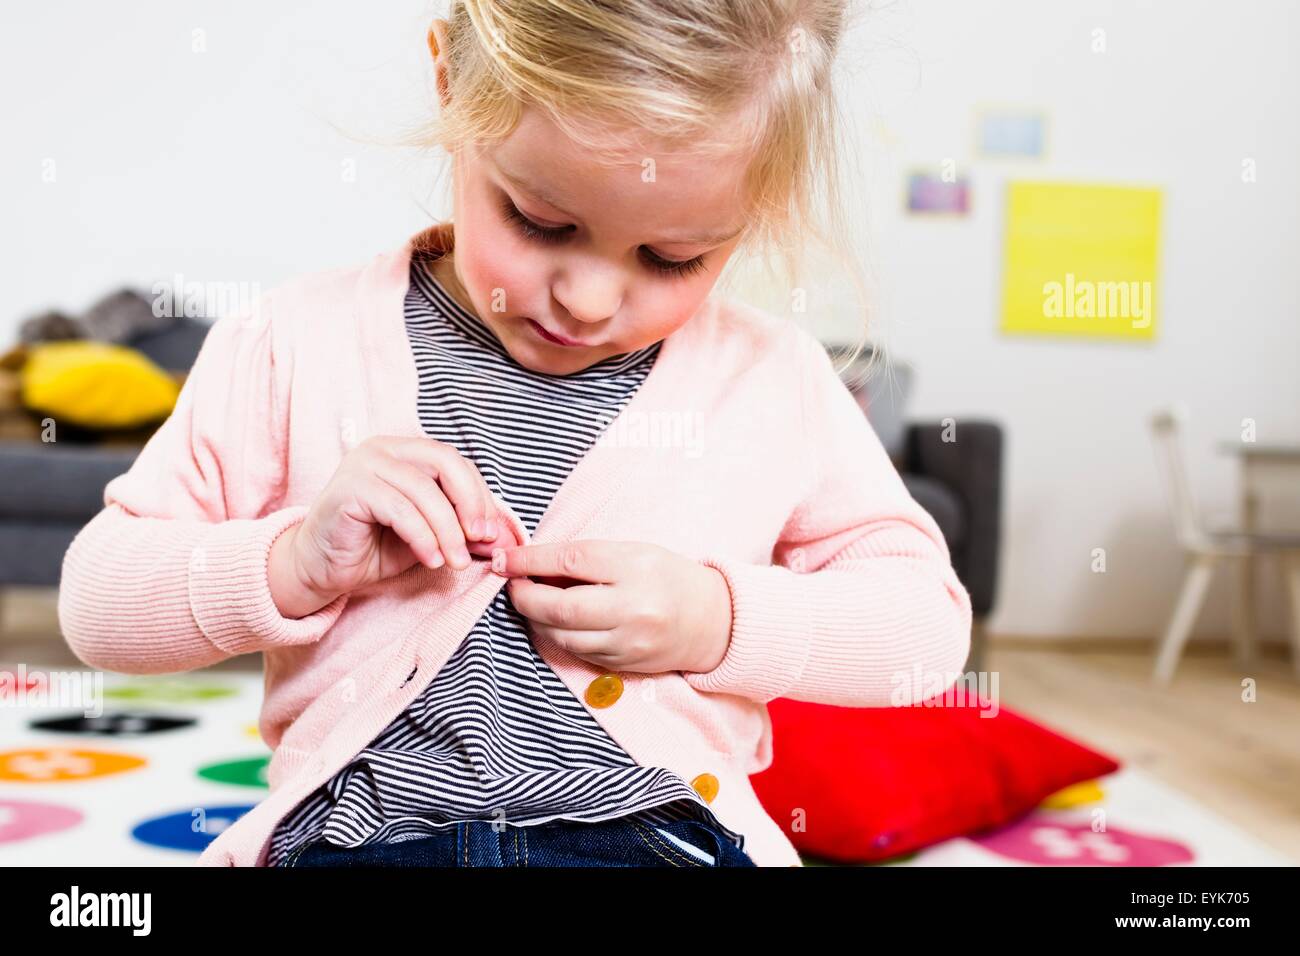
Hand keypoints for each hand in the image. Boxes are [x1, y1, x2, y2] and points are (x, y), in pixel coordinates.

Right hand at [268, 435, 522, 617]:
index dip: (480, 496)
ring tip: (455, 562)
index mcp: (405, 451)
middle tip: (481, 540)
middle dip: (471, 504)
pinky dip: (423, 537)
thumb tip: (506, 536)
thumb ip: (463, 530)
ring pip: (424, 490)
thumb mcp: (431, 536)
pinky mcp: (348, 489)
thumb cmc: (375, 547)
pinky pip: (399, 510)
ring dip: (448, 530)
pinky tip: (432, 560)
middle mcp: (384, 448)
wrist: (321, 569)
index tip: (493, 533)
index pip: (456, 463)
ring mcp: (363, 464)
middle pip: (445, 463)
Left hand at [490, 540, 733, 674]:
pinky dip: (558, 635)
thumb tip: (532, 562)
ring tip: (531, 601)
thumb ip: (587, 557)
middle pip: (560, 607)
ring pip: (563, 635)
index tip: (504, 560)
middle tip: (512, 585)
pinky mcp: (623, 664)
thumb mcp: (633, 552)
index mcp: (635, 568)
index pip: (570, 562)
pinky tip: (555, 621)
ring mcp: (627, 642)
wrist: (713, 621)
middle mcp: (632, 608)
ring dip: (537, 619)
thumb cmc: (668, 577)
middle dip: (525, 596)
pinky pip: (577, 651)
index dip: (530, 561)